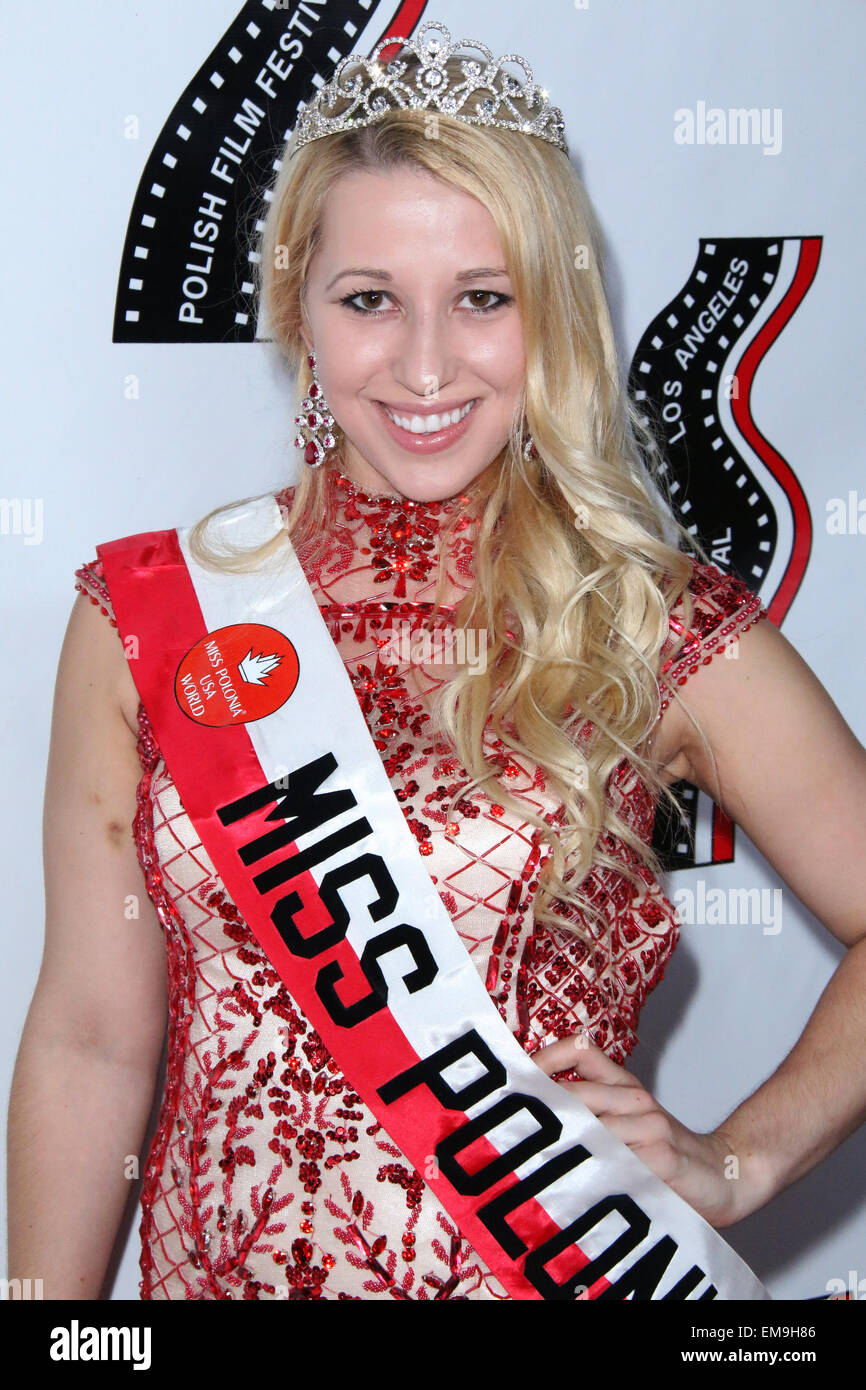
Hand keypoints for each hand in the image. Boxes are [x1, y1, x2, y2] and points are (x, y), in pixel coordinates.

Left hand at [530, 1032, 743, 1228]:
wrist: (724, 1173)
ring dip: (558, 1148)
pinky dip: (590, 1174)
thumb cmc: (661, 1152)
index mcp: (623, 1084)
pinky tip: (570, 1188)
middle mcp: (635, 1097)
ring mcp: (650, 1125)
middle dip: (538, 1114)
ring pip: (591, 1128)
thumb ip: (587, 1112)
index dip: (544, 1058)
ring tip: (525, 1167)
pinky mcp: (661, 1157)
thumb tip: (528, 1114)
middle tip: (503, 1134)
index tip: (512, 1079)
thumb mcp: (625, 1122)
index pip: (580, 1050)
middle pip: (575, 1093)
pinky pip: (616, 1161)